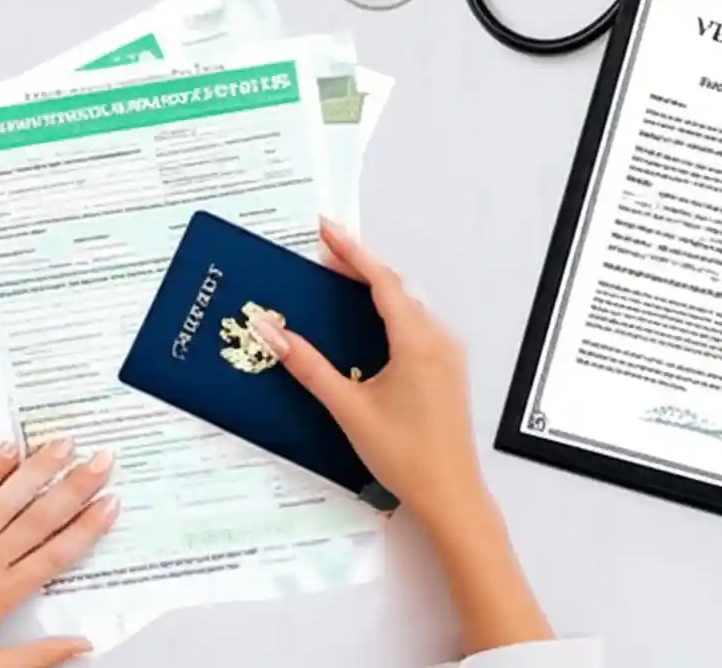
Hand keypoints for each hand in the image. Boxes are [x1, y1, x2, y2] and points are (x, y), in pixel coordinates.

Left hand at [0, 439, 118, 667]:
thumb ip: (35, 656)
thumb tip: (78, 646)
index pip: (57, 554)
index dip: (88, 527)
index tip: (110, 504)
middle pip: (40, 517)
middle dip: (75, 486)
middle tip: (101, 460)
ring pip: (7, 498)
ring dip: (38, 468)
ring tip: (61, 445)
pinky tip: (4, 451)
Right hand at [250, 220, 552, 653]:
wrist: (451, 494)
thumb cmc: (404, 454)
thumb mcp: (348, 408)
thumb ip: (308, 366)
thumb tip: (270, 331)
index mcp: (417, 339)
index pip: (381, 280)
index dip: (350, 250)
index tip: (324, 227)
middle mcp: (438, 338)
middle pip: (394, 288)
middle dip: (357, 265)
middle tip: (321, 250)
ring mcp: (446, 354)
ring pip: (406, 306)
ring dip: (372, 289)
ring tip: (337, 278)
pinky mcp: (446, 370)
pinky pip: (414, 325)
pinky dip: (386, 312)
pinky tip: (364, 320)